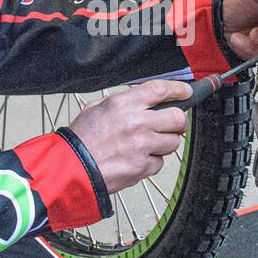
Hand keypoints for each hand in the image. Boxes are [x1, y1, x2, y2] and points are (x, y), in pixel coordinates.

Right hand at [68, 80, 189, 192]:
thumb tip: (142, 100)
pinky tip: (135, 160)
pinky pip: (160, 163)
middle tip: (172, 124)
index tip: (186, 91)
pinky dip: (151, 162)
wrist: (71, 167)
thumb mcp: (96, 108)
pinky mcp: (143, 166)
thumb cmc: (80, 140)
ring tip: (146, 145)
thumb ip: (122, 102)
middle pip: (177, 117)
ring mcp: (142, 146)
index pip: (161, 89)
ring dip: (164, 144)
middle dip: (178, 121)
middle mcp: (136, 122)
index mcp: (124, 103)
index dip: (179, 89)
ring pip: (173, 142)